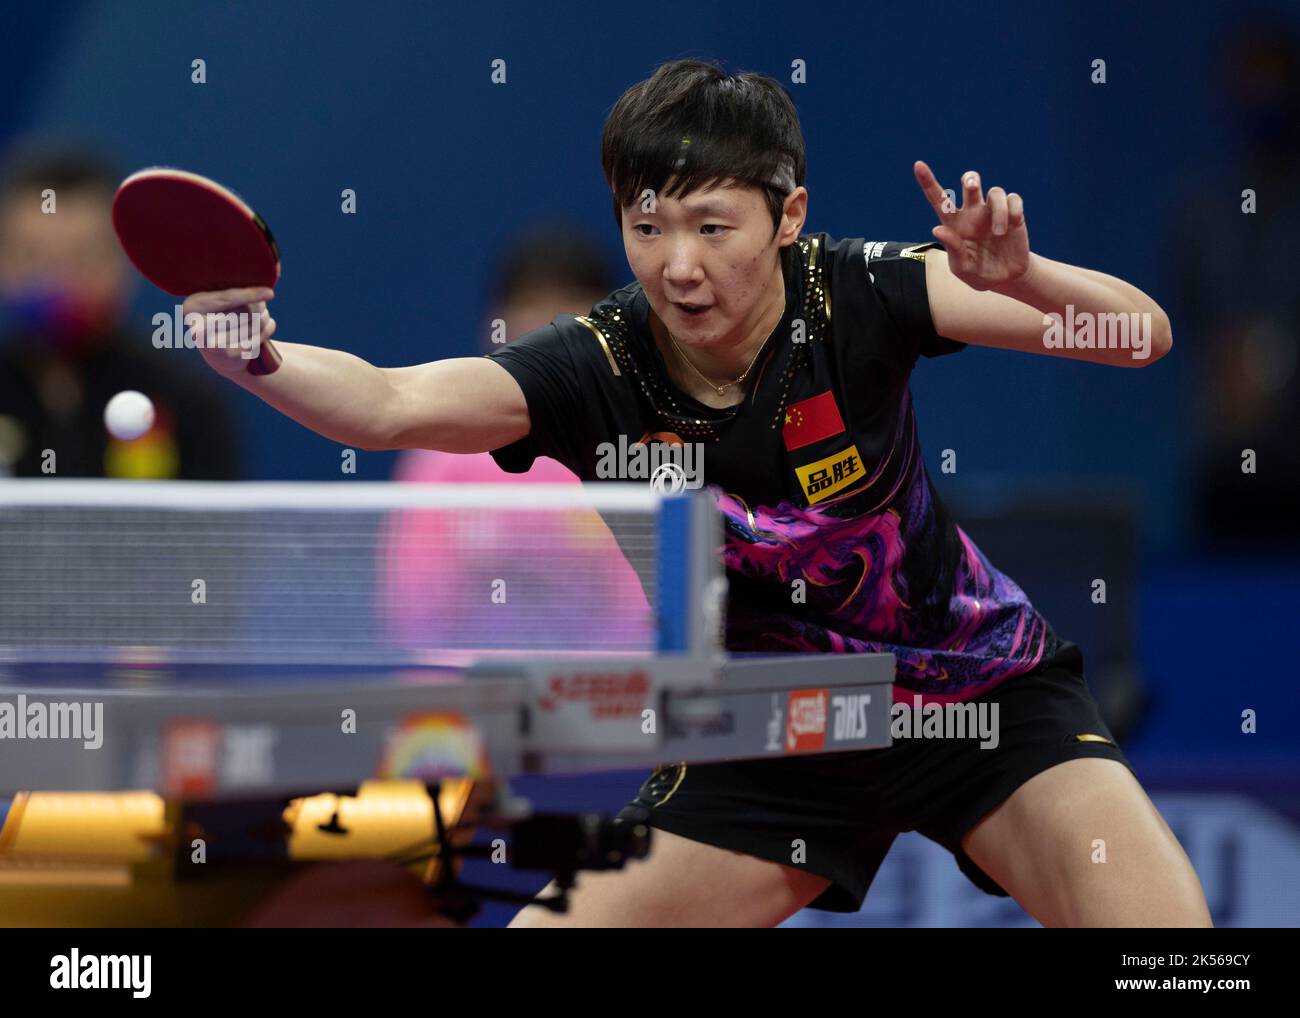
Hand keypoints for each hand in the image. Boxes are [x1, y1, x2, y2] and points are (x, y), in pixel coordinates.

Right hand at [182, 287, 276, 377]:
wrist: (219, 353)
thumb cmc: (221, 316)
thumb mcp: (221, 301)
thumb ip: (237, 293)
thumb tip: (266, 294)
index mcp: (193, 306)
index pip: (227, 298)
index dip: (250, 294)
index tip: (270, 293)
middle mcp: (198, 327)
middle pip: (244, 312)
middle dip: (259, 308)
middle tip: (263, 307)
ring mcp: (214, 345)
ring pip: (254, 324)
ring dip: (264, 318)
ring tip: (263, 316)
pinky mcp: (230, 356)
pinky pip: (258, 339)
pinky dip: (267, 330)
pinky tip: (269, 325)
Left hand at [913, 161, 1031, 291]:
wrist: (1006, 278)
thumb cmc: (978, 272)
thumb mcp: (962, 268)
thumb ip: (952, 250)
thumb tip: (938, 229)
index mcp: (954, 223)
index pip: (939, 199)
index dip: (928, 182)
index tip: (918, 165)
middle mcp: (972, 213)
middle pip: (969, 182)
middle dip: (970, 179)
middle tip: (971, 187)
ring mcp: (992, 212)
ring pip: (995, 191)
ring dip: (998, 210)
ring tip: (999, 233)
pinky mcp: (1013, 214)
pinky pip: (1013, 199)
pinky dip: (1012, 210)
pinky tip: (1012, 226)